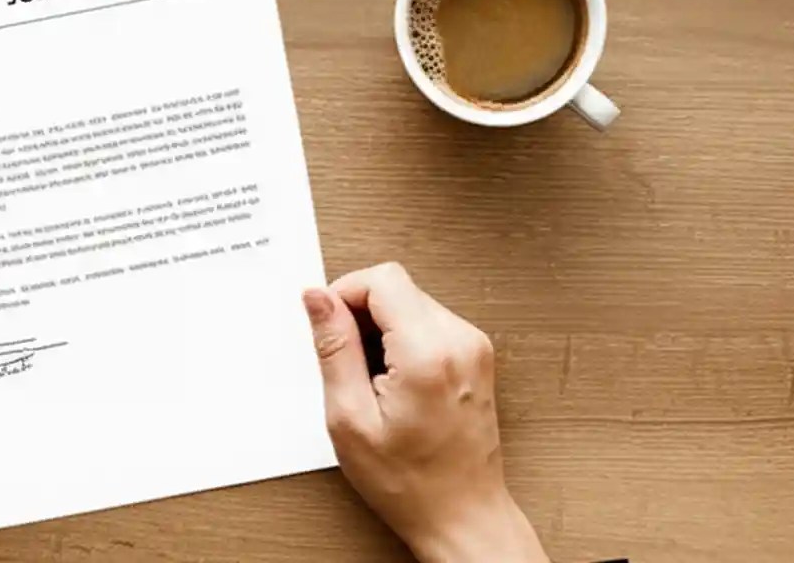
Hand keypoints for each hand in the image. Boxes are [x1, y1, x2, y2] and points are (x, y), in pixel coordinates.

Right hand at [303, 263, 547, 562]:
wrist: (462, 515)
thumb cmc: (409, 482)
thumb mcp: (349, 417)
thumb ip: (334, 347)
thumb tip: (317, 298)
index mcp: (428, 353)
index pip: (382, 278)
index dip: (344, 293)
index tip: (328, 325)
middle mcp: (460, 341)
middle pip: (397, 287)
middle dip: (362, 314)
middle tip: (349, 365)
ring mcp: (473, 347)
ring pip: (411, 302)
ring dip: (382, 328)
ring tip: (373, 380)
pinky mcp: (476, 355)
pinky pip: (429, 322)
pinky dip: (403, 340)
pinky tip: (394, 381)